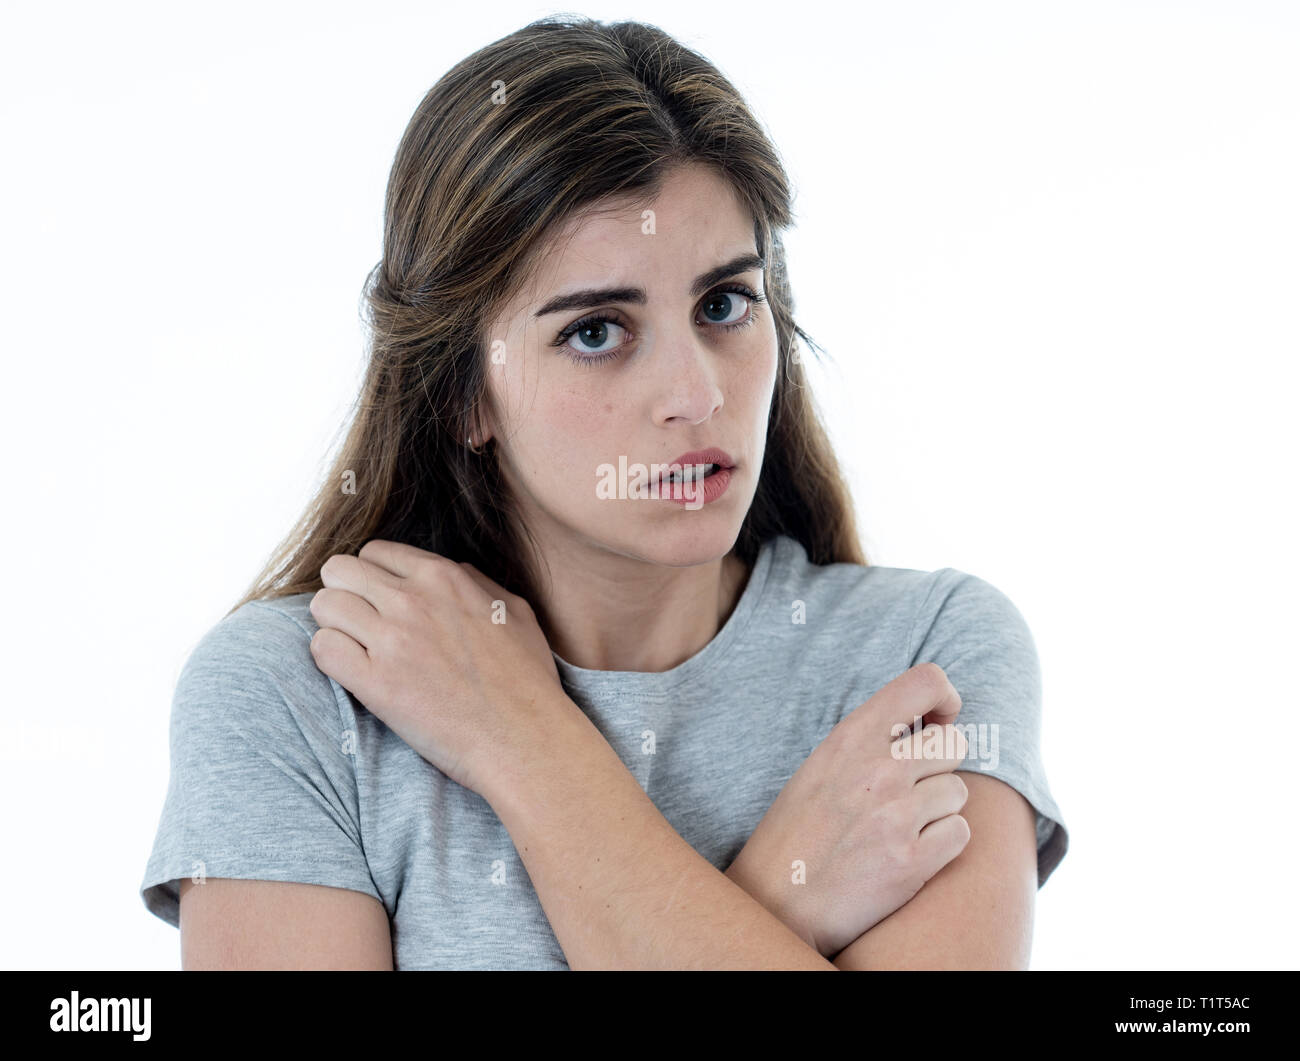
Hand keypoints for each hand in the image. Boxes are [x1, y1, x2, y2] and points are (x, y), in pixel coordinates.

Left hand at [307, 539, 567, 796]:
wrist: (524, 738)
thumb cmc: (527, 680)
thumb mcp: (514, 611)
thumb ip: (477, 582)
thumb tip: (454, 572)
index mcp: (443, 578)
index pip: (374, 552)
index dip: (372, 576)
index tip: (379, 601)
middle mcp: (412, 600)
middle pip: (338, 570)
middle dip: (343, 593)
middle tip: (359, 623)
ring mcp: (391, 640)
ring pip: (323, 605)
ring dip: (334, 625)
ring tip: (354, 649)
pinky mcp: (375, 683)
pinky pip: (322, 649)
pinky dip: (330, 658)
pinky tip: (352, 672)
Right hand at [725, 663, 971, 958]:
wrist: (774, 901)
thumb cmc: (796, 832)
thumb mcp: (821, 766)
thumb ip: (869, 741)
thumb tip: (926, 722)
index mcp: (851, 737)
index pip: (926, 682)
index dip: (946, 699)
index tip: (937, 723)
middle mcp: (878, 769)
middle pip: (955, 744)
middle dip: (940, 767)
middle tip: (910, 790)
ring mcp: (896, 815)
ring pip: (958, 792)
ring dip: (938, 810)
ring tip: (898, 827)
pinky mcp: (911, 861)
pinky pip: (959, 833)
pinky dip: (941, 845)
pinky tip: (907, 853)